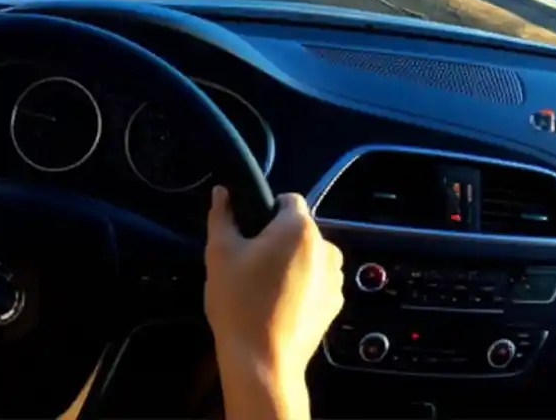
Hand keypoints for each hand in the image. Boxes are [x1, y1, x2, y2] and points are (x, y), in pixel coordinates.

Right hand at [204, 187, 344, 377]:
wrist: (262, 362)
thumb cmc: (239, 303)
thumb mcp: (220, 254)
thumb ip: (222, 216)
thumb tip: (223, 192)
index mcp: (300, 229)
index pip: (288, 199)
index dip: (265, 210)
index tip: (248, 234)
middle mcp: (327, 249)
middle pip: (300, 230)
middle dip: (278, 239)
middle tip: (250, 264)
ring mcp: (335, 279)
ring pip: (309, 256)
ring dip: (292, 262)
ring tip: (265, 287)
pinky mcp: (335, 304)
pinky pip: (317, 281)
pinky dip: (302, 285)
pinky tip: (279, 305)